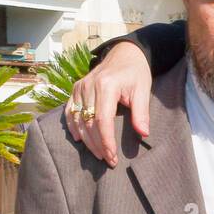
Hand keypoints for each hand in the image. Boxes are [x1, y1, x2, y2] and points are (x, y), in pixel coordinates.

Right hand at [65, 41, 151, 166]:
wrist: (124, 53)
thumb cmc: (135, 72)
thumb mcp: (143, 90)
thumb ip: (142, 113)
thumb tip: (143, 133)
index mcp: (106, 86)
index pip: (103, 120)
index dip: (106, 141)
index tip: (113, 157)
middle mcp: (89, 86)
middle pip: (89, 123)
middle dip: (98, 145)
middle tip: (108, 161)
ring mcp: (80, 87)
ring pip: (78, 119)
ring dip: (87, 140)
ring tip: (98, 154)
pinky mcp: (76, 88)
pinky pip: (70, 110)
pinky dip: (73, 126)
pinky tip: (79, 139)